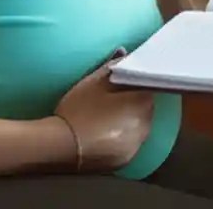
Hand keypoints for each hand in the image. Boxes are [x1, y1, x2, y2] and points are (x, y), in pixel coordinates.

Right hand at [53, 49, 154, 172]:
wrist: (62, 146)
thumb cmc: (80, 109)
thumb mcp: (95, 82)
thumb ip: (114, 65)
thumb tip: (124, 51)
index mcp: (143, 102)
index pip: (150, 86)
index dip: (137, 82)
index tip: (124, 82)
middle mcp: (147, 125)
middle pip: (145, 107)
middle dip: (133, 102)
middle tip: (111, 99)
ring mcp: (137, 145)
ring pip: (138, 126)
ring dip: (128, 121)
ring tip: (105, 118)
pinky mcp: (126, 160)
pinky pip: (129, 144)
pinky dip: (120, 138)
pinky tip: (103, 134)